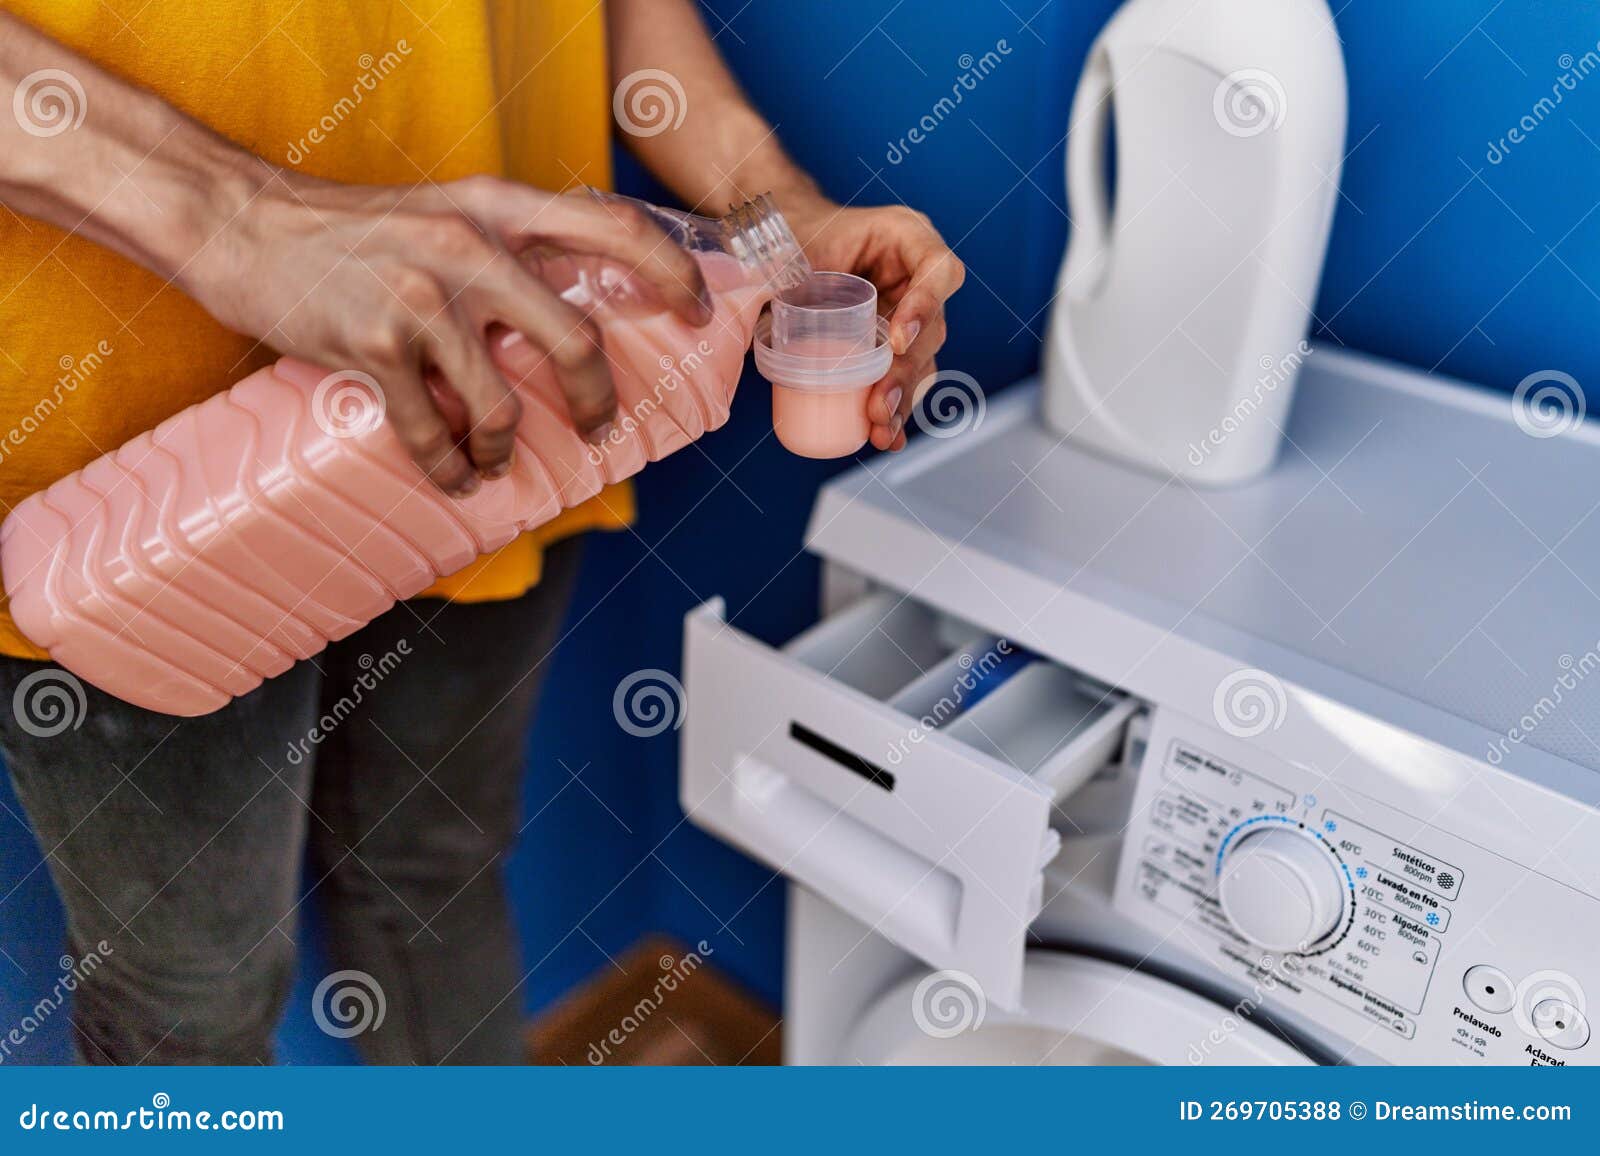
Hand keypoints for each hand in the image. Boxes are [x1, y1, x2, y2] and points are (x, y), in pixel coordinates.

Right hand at [188, 172, 712, 495]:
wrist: (246, 225)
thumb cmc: (356, 228)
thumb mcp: (448, 212)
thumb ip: (512, 250)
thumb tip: (579, 313)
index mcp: (498, 207)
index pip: (614, 227)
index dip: (671, 272)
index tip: (697, 311)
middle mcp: (469, 249)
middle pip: (574, 339)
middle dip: (597, 398)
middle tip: (600, 426)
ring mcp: (420, 298)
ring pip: (502, 403)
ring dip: (508, 447)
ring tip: (499, 458)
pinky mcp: (372, 345)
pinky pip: (434, 432)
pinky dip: (452, 468)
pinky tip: (458, 477)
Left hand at [778, 195, 963, 450]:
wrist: (789, 241)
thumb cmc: (796, 232)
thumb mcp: (795, 241)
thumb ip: (785, 266)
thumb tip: (754, 302)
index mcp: (906, 237)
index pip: (938, 270)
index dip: (926, 307)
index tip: (895, 342)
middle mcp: (917, 277)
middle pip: (932, 328)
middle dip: (906, 373)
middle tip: (880, 405)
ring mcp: (910, 313)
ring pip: (920, 361)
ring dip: (903, 399)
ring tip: (881, 429)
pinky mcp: (894, 345)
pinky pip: (901, 378)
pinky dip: (894, 408)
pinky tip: (886, 437)